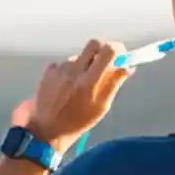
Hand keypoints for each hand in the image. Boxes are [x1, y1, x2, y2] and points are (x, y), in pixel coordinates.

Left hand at [12, 39, 132, 153]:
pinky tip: (68, 86)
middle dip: (102, 50)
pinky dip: (70, 71)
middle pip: (93, 44)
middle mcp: (74, 72)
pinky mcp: (49, 71)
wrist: (46, 130)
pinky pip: (65, 63)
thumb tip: (127, 67)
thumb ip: (114, 84)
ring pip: (79, 56)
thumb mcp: (101, 107)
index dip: (117, 49)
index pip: (107, 51)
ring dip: (85, 64)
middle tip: (104, 63)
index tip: (121, 55)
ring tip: (82, 84)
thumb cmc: (77, 122)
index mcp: (89, 82)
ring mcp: (59, 70)